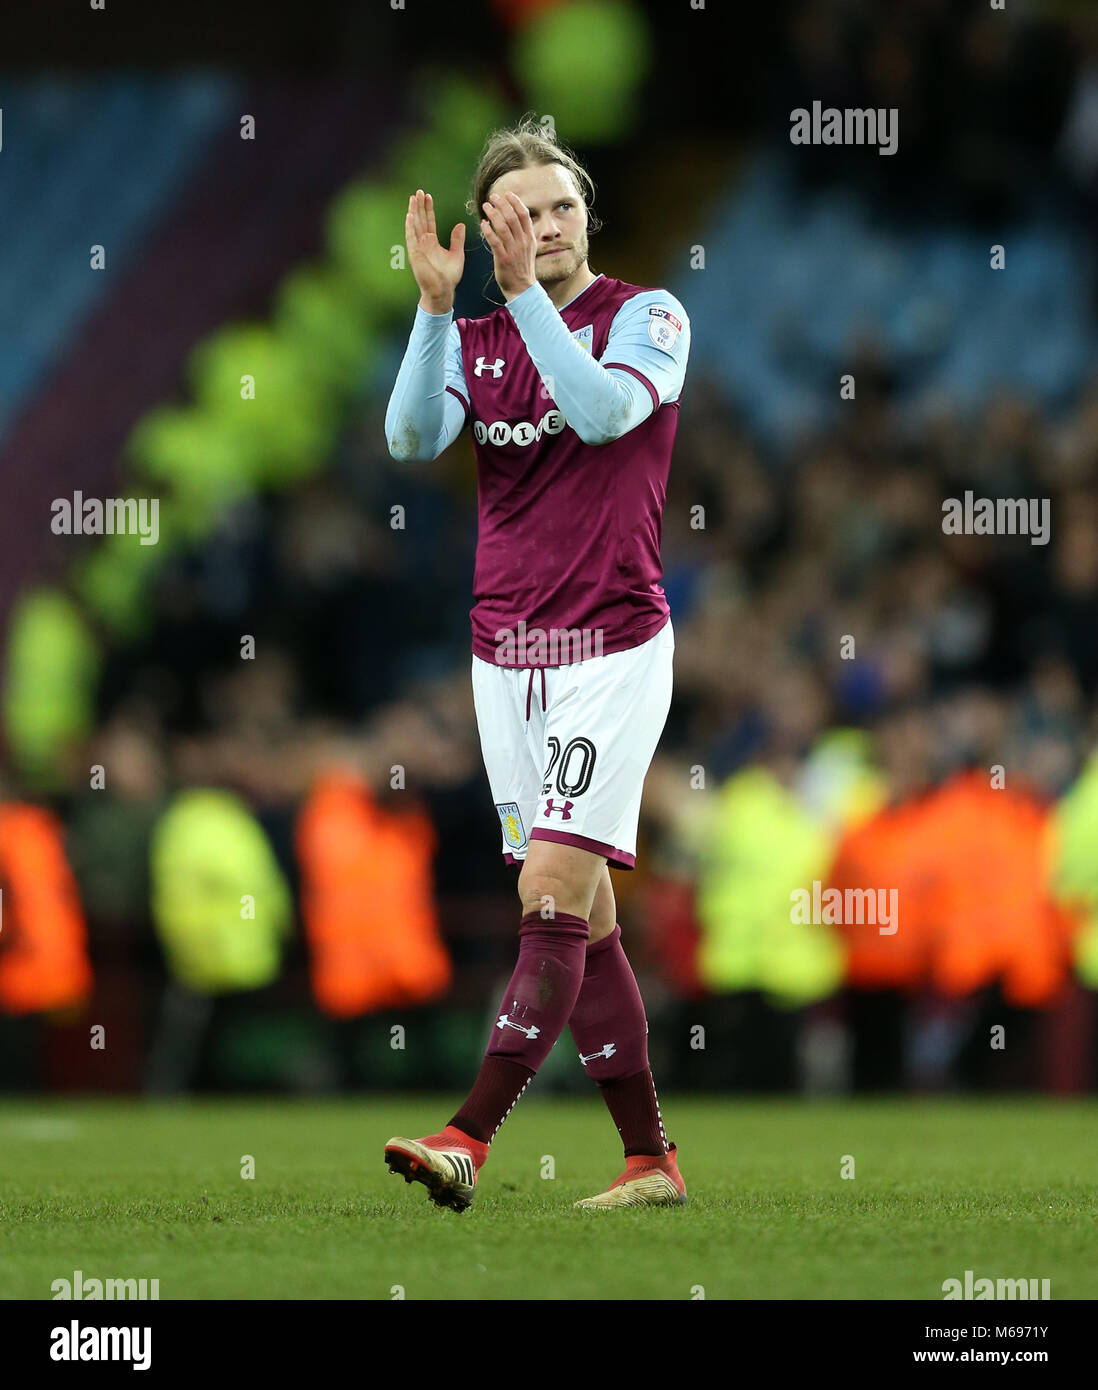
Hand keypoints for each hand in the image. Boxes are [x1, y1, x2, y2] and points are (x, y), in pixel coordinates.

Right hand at [406, 189, 464, 311]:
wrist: (443, 292)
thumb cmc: (448, 277)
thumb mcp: (456, 254)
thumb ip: (457, 240)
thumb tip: (460, 225)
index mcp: (431, 242)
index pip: (428, 221)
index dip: (428, 208)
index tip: (428, 195)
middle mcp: (422, 243)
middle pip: (420, 220)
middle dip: (419, 205)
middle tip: (419, 191)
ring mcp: (417, 248)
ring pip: (414, 226)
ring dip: (413, 211)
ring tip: (413, 197)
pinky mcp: (415, 255)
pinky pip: (411, 238)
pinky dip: (409, 227)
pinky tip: (410, 215)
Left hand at [481, 191, 536, 300]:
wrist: (522, 288)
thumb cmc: (522, 268)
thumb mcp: (529, 249)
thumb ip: (524, 234)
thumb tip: (517, 218)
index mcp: (530, 238)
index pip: (524, 214)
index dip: (515, 202)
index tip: (507, 194)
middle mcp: (523, 242)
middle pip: (512, 217)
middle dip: (502, 204)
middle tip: (492, 197)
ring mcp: (513, 250)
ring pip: (503, 226)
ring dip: (493, 214)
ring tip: (486, 206)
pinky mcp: (503, 259)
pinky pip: (495, 241)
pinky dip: (488, 230)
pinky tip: (482, 224)